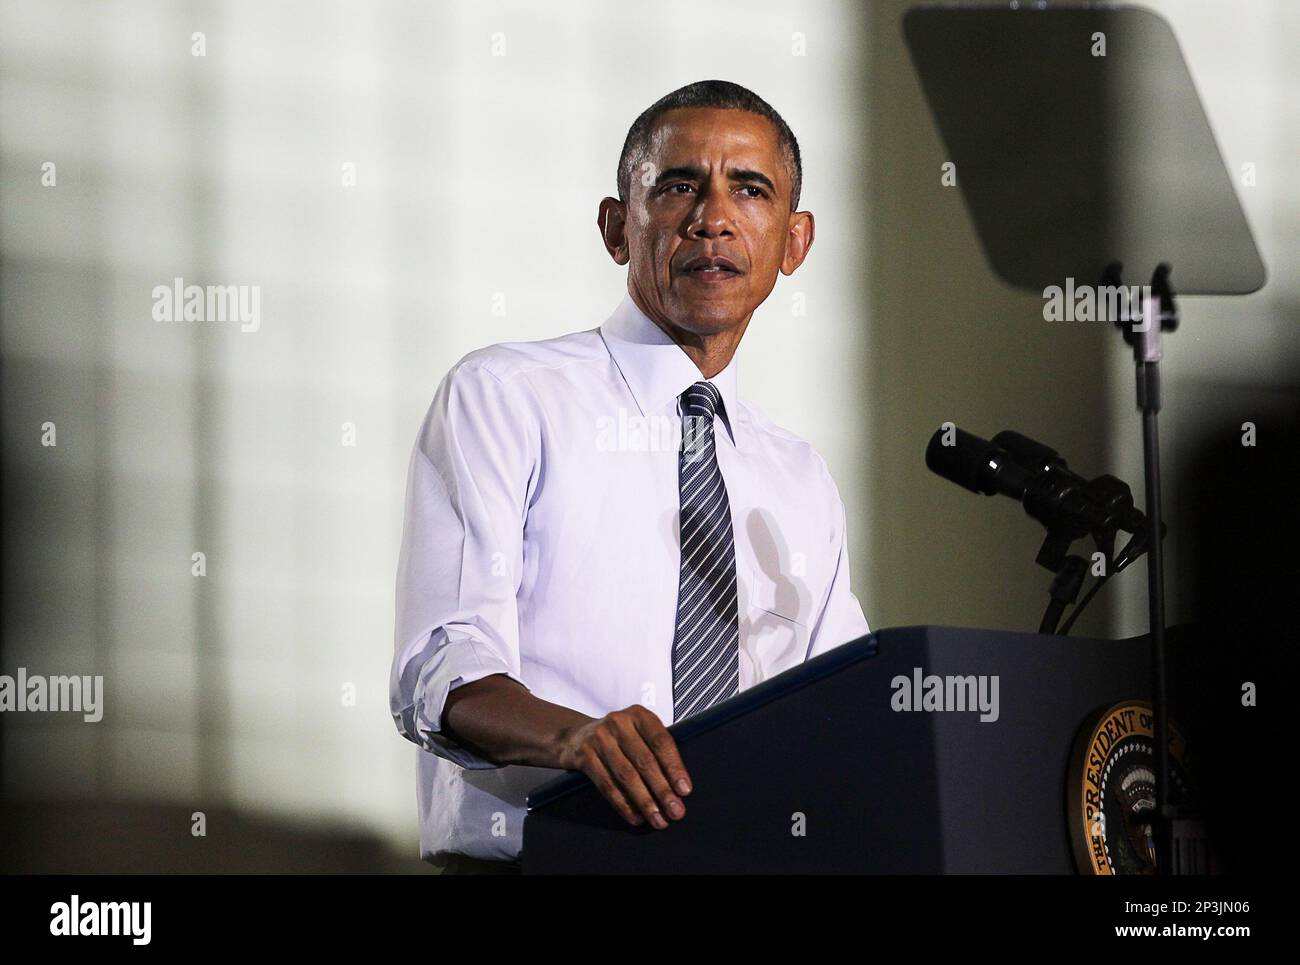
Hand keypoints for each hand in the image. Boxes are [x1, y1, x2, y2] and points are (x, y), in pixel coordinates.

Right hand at [556, 704, 691, 829]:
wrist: (575, 736)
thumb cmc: (618, 738)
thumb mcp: (637, 732)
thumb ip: (656, 750)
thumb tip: (680, 786)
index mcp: (639, 715)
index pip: (661, 741)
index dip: (674, 767)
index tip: (685, 790)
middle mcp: (619, 723)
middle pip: (644, 760)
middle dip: (662, 790)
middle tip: (676, 811)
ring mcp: (599, 738)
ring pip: (626, 775)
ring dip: (645, 801)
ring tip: (658, 819)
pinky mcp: (584, 756)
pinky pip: (607, 785)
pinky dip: (623, 804)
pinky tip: (636, 817)